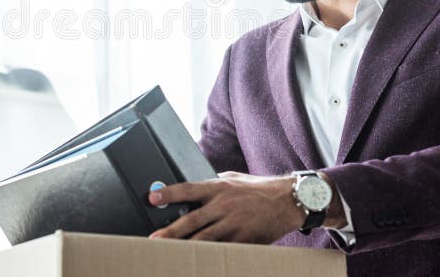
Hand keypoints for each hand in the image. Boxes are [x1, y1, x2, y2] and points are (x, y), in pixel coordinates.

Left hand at [147, 171, 305, 242]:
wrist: (287, 200)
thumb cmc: (258, 188)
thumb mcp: (233, 179)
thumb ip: (213, 185)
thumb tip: (191, 189)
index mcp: (218, 187)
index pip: (188, 189)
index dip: (169, 194)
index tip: (152, 199)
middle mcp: (224, 205)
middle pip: (192, 220)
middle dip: (171, 230)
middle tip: (153, 239)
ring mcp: (234, 224)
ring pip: (204, 239)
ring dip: (185, 247)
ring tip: (169, 253)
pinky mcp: (243, 239)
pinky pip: (222, 249)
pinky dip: (209, 256)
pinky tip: (197, 261)